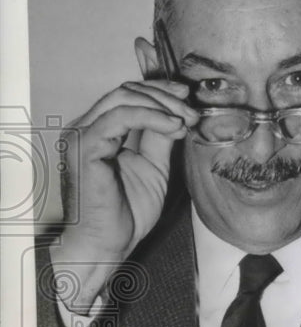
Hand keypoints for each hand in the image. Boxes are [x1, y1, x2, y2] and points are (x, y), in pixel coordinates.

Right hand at [50, 80, 196, 311]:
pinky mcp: (85, 145)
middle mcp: (87, 126)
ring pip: (124, 97)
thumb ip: (160, 137)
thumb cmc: (126, 212)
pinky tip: (174, 127)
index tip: (186, 89)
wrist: (108, 243)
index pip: (126, 93)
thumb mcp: (154, 166)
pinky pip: (120, 117)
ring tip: (187, 120)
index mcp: (100, 130)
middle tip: (192, 110)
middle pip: (127, 90)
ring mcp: (82, 134)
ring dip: (162, 104)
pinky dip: (151, 117)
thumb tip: (178, 113)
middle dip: (165, 95)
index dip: (155, 83)